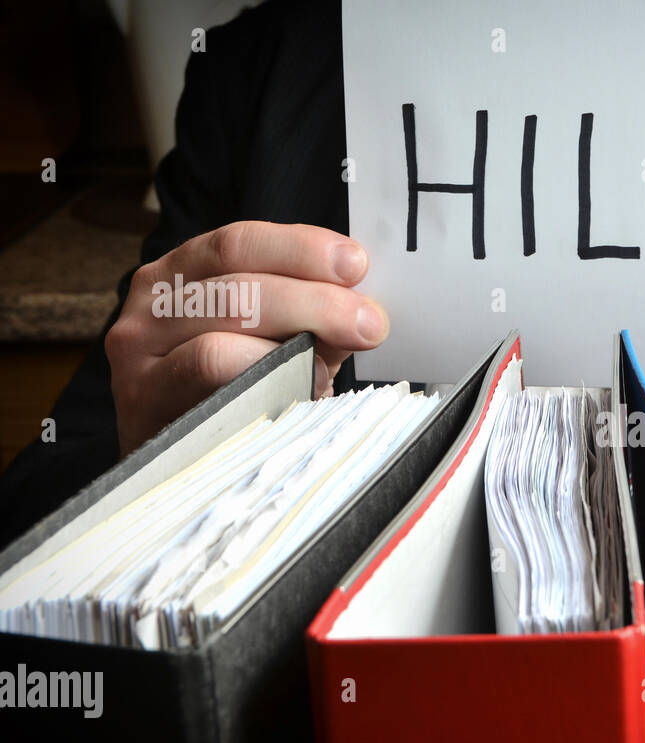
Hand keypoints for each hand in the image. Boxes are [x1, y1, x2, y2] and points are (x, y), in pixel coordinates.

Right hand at [106, 221, 389, 455]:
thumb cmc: (230, 388)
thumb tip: (362, 313)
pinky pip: (206, 387)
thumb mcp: (271, 338)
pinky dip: (260, 383)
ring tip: (344, 355)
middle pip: (236, 291)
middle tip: (370, 323)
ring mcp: (137, 358)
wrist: (175, 459)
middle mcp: (149, 307)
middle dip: (315, 303)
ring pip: (219, 342)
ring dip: (295, 345)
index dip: (301, 249)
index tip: (355, 265)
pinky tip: (301, 388)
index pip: (239, 244)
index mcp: (180, 273)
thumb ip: (310, 319)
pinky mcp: (141, 404)